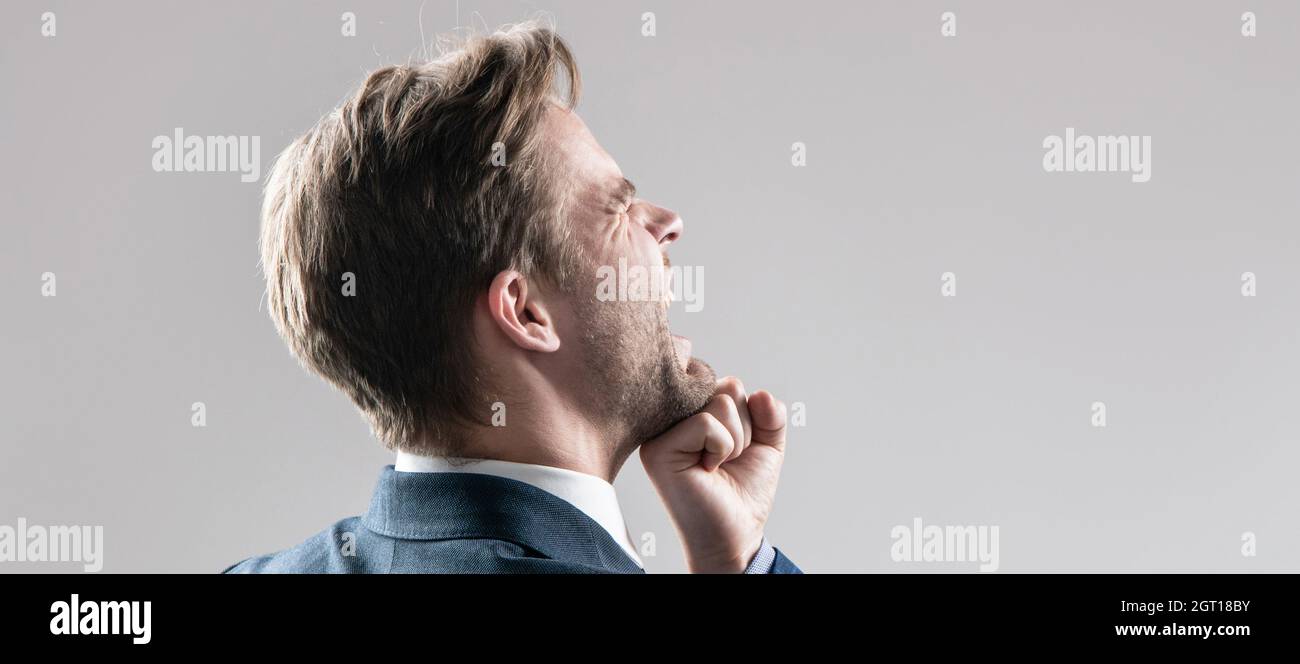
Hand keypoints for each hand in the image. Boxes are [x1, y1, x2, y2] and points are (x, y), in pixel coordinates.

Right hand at [639, 377, 787, 572]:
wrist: (735, 533)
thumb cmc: (743, 493)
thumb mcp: (767, 445)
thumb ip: (770, 414)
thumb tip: (761, 394)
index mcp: (692, 412)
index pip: (730, 385)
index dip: (749, 418)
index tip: (734, 449)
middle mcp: (672, 417)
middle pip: (727, 388)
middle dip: (744, 429)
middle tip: (726, 460)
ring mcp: (661, 431)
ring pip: (720, 403)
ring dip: (735, 441)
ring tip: (717, 465)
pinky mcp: (658, 449)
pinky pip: (707, 424)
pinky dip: (722, 448)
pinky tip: (708, 469)